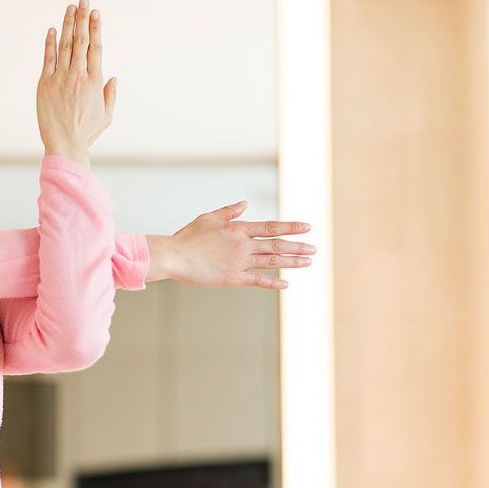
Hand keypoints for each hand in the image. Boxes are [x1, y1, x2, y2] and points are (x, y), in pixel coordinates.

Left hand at [37, 0, 117, 165]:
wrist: (64, 144)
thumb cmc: (86, 133)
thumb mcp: (106, 116)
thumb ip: (111, 95)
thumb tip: (114, 78)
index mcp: (95, 81)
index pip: (96, 47)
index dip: (96, 28)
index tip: (95, 13)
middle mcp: (78, 76)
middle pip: (81, 40)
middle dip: (82, 18)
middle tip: (83, 1)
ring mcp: (60, 78)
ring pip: (65, 45)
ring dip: (68, 25)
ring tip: (70, 8)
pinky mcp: (45, 84)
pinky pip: (48, 58)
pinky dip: (50, 43)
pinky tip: (52, 30)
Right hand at [159, 201, 315, 289]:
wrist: (174, 256)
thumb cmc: (188, 237)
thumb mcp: (209, 218)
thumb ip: (229, 211)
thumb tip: (245, 204)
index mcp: (239, 228)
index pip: (271, 227)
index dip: (291, 227)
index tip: (307, 227)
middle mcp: (243, 245)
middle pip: (277, 245)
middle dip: (298, 247)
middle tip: (314, 249)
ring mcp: (239, 262)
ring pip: (272, 261)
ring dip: (292, 261)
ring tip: (308, 262)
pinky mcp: (232, 278)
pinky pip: (257, 280)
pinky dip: (273, 283)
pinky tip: (286, 284)